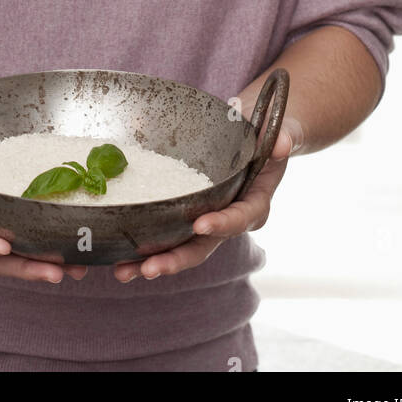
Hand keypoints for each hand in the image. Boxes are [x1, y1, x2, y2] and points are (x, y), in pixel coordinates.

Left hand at [113, 114, 304, 283]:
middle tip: (148, 268)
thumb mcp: (278, 130)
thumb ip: (282, 137)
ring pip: (181, 247)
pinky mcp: (187, 215)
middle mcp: (230, 218)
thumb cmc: (267, 132)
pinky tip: (118, 255)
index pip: (241, 217)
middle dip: (177, 259)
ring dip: (152, 261)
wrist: (255, 136)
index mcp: (255, 202)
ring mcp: (207, 220)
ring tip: (122, 272)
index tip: (201, 225)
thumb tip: (284, 143)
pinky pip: (167, 232)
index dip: (223, 223)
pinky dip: (144, 246)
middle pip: (204, 246)